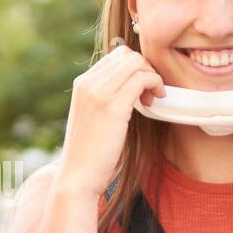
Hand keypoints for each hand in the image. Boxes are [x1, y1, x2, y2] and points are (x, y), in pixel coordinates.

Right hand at [56, 44, 164, 197]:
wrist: (77, 177)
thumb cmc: (90, 153)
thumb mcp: (93, 117)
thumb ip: (105, 97)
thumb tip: (131, 85)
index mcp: (82, 84)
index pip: (115, 56)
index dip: (135, 68)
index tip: (141, 89)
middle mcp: (87, 83)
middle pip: (127, 55)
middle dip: (145, 70)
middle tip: (150, 94)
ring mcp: (99, 93)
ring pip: (136, 63)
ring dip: (152, 76)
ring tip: (152, 99)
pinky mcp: (113, 106)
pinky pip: (142, 79)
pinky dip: (154, 84)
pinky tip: (154, 101)